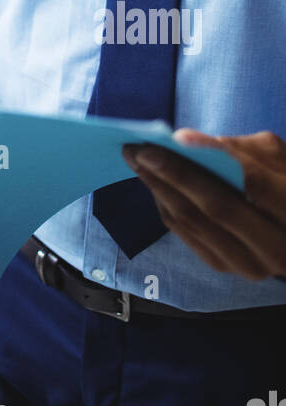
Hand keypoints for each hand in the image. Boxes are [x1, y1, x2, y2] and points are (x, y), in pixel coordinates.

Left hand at [124, 129, 285, 280]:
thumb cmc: (284, 180)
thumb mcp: (277, 156)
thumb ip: (241, 149)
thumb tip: (185, 141)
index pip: (251, 183)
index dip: (215, 159)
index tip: (171, 138)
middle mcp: (277, 247)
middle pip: (217, 208)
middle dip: (173, 174)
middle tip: (138, 148)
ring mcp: (251, 264)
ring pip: (197, 223)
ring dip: (160, 188)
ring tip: (135, 158)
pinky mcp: (226, 267)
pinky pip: (188, 235)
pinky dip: (166, 205)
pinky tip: (152, 181)